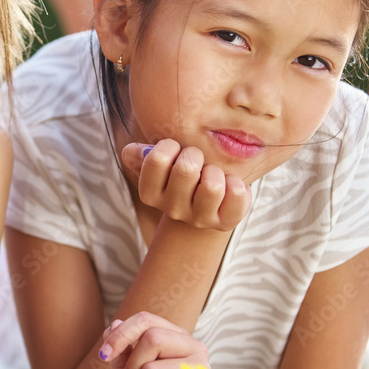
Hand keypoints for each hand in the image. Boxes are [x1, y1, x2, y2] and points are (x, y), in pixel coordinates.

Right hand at [120, 140, 250, 230]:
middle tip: (197, 160)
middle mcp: (172, 210)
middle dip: (195, 155)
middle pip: (185, 169)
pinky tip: (230, 185)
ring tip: (212, 175)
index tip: (175, 150)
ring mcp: (200, 218)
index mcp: (151, 193)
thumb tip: (131, 151)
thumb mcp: (161, 164)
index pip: (155, 160)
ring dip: (215, 171)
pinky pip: (237, 195)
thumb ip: (142, 155)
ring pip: (212, 186)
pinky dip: (237, 183)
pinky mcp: (225, 221)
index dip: (169, 146)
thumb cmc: (181, 175)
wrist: (204, 205)